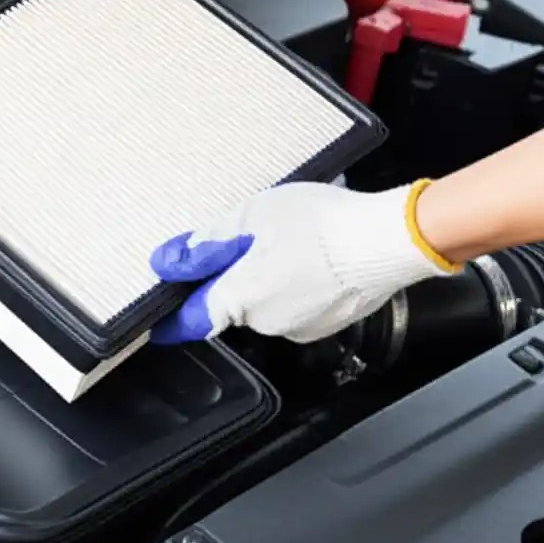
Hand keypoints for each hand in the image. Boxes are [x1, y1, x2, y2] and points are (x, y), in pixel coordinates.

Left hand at [148, 181, 459, 343]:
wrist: (390, 239)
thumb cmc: (322, 224)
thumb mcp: (250, 218)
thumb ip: (206, 245)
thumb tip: (168, 264)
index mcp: (239, 298)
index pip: (190, 320)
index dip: (169, 321)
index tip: (153, 324)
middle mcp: (266, 322)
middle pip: (232, 302)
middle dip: (234, 275)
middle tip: (250, 238)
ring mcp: (300, 325)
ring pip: (268, 301)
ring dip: (269, 276)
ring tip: (291, 239)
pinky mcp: (328, 321)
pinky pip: (299, 302)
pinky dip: (299, 282)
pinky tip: (315, 254)